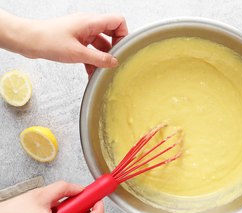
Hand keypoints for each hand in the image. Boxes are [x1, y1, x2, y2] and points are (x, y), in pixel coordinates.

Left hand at [0, 11, 126, 76]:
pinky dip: (92, 60)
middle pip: (111, 33)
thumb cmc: (48, 40)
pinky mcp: (75, 40)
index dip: (123, 34)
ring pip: (100, 43)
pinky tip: (91, 72)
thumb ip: (99, 59)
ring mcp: (82, 32)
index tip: (122, 50)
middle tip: (114, 62)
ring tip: (101, 71)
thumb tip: (114, 62)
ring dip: (102, 57)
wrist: (28, 40)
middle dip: (114, 49)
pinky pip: (90, 49)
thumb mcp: (77, 53)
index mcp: (90, 22)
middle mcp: (88, 25)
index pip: (117, 21)